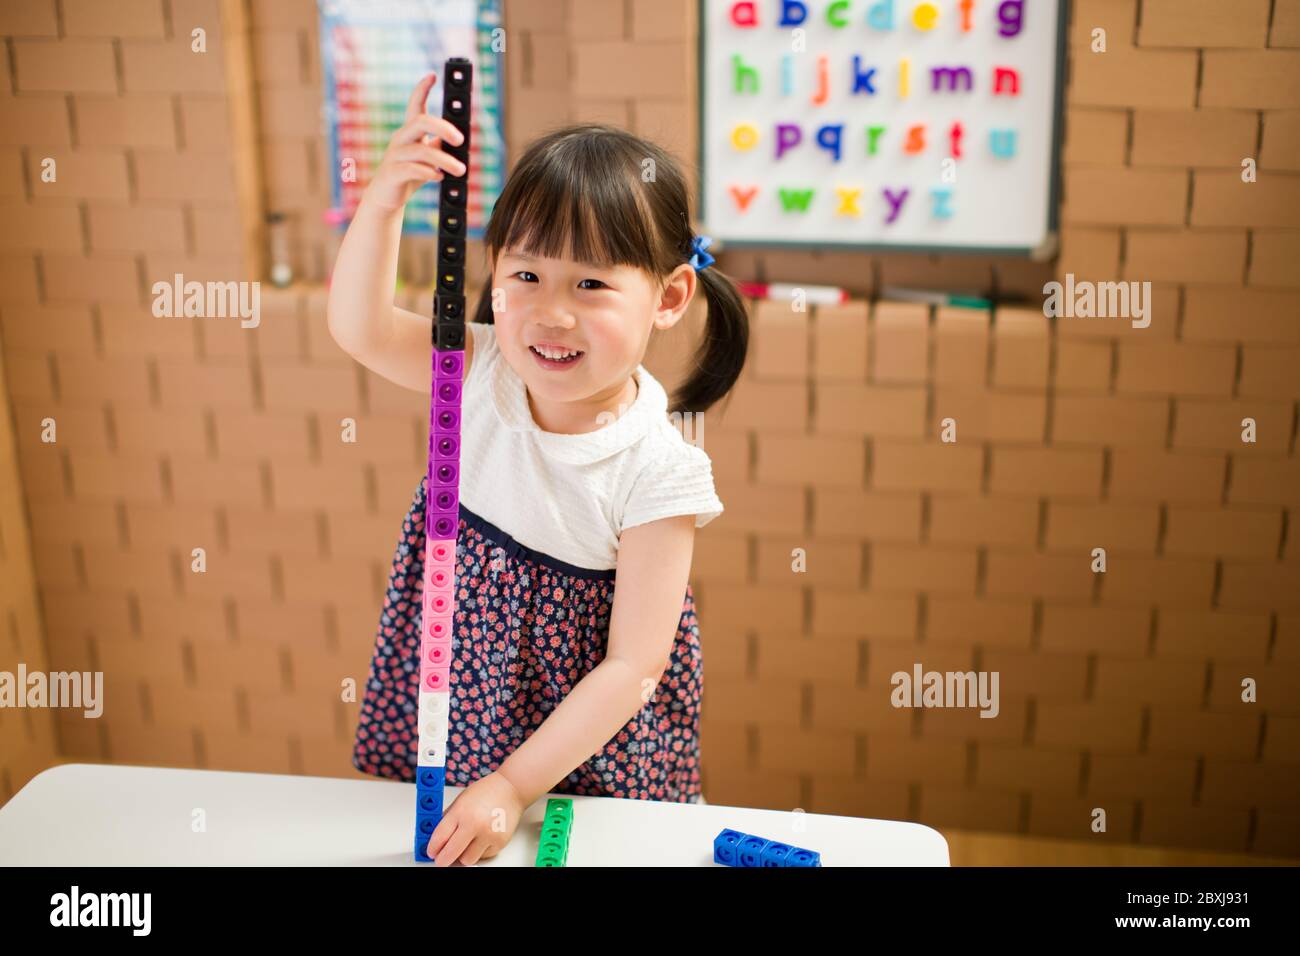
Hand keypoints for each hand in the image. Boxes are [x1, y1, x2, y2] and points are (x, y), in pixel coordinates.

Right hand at [361, 72, 466, 213]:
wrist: (385, 197)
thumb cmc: (409, 174)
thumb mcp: (427, 158)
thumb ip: (440, 146)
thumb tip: (461, 138)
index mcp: (409, 133)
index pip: (414, 105)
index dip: (422, 89)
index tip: (433, 75)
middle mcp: (400, 139)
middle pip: (420, 121)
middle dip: (443, 127)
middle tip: (461, 141)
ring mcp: (395, 155)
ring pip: (421, 150)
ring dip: (445, 160)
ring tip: (460, 170)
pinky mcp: (392, 173)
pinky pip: (412, 169)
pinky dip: (429, 172)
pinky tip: (439, 177)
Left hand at [425, 771, 526, 866]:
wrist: (512, 788)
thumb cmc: (486, 791)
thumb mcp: (460, 801)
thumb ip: (447, 820)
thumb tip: (435, 839)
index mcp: (461, 812)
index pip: (439, 838)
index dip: (432, 848)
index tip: (431, 852)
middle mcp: (475, 824)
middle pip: (450, 854)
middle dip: (442, 860)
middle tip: (441, 860)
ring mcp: (489, 835)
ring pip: (467, 860)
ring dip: (463, 855)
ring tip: (467, 843)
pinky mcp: (500, 842)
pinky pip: (483, 857)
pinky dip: (480, 851)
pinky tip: (482, 837)